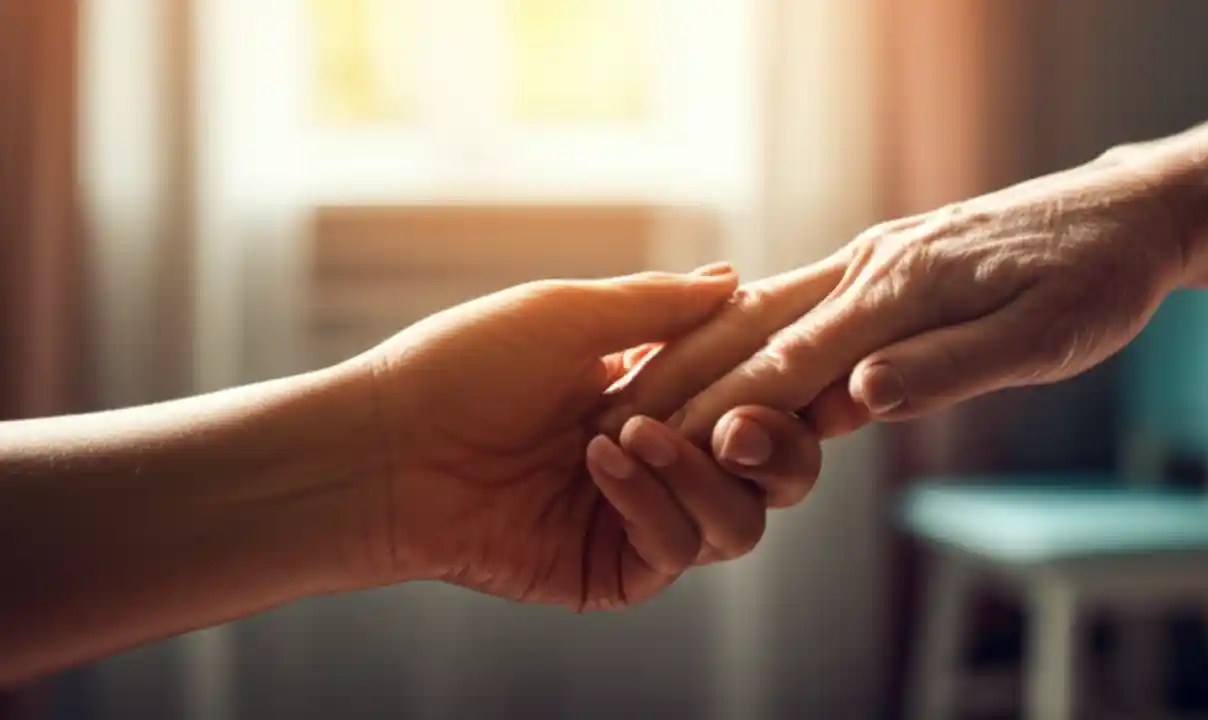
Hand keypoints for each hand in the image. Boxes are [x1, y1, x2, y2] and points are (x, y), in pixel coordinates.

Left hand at [352, 268, 820, 609]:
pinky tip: (602, 463)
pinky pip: (679, 549)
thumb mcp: (568, 314)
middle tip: (748, 421)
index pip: (760, 395)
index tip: (808, 360)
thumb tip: (733, 277)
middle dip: (780, 444)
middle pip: (776, 470)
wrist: (387, 445)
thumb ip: (659, 305)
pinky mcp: (612, 571)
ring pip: (742, 521)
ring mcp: (641, 518)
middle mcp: (663, 458)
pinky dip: (653, 502)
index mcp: (659, 393)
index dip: (794, 384)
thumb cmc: (465, 365)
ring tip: (632, 432)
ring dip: (702, 472)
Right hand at [609, 150, 1185, 440]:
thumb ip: (949, 368)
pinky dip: (736, 327)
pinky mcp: (877, 260)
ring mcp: (868, 258)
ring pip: (760, 307)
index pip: (789, 365)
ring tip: (632, 388)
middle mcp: (869, 268)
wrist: (1126, 213)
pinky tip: (708, 347)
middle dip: (679, 379)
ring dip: (693, 350)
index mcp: (901, 293)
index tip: (657, 448)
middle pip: (752, 329)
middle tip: (611, 424)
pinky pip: (791, 296)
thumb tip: (859, 401)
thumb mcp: (1044, 337)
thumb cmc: (1095, 281)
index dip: (719, 410)